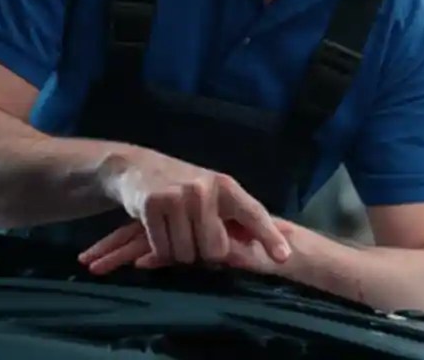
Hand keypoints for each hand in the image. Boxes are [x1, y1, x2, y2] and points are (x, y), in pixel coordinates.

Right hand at [94, 147, 290, 268]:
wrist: (138, 166)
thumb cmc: (184, 186)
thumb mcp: (213, 193)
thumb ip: (236, 218)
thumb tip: (261, 246)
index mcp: (226, 186)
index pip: (253, 214)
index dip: (270, 237)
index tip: (284, 257)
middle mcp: (204, 189)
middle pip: (216, 250)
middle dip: (205, 254)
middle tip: (195, 238)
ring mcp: (178, 196)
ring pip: (187, 254)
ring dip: (180, 253)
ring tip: (175, 232)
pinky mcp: (152, 205)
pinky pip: (162, 250)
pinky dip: (160, 250)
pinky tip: (158, 231)